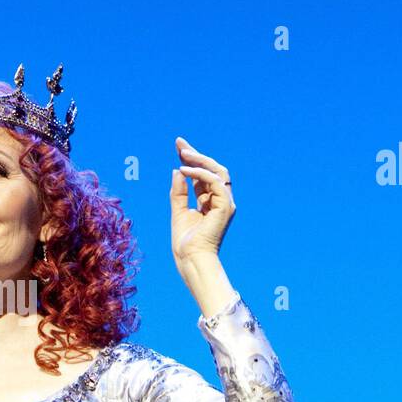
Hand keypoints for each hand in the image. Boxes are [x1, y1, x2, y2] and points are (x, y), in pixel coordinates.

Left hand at [169, 136, 235, 262]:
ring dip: (200, 161)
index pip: (202, 175)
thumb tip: (177, 170)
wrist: (190, 258)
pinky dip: (201, 174)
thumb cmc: (184, 241)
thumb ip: (179, 191)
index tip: (178, 146)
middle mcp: (220, 200)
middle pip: (213, 169)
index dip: (192, 160)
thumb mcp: (178, 210)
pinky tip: (184, 170)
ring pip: (218, 172)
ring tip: (182, 154)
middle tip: (180, 144)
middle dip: (197, 154)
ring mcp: (225, 203)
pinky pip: (216, 183)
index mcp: (210, 201)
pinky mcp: (225, 207)